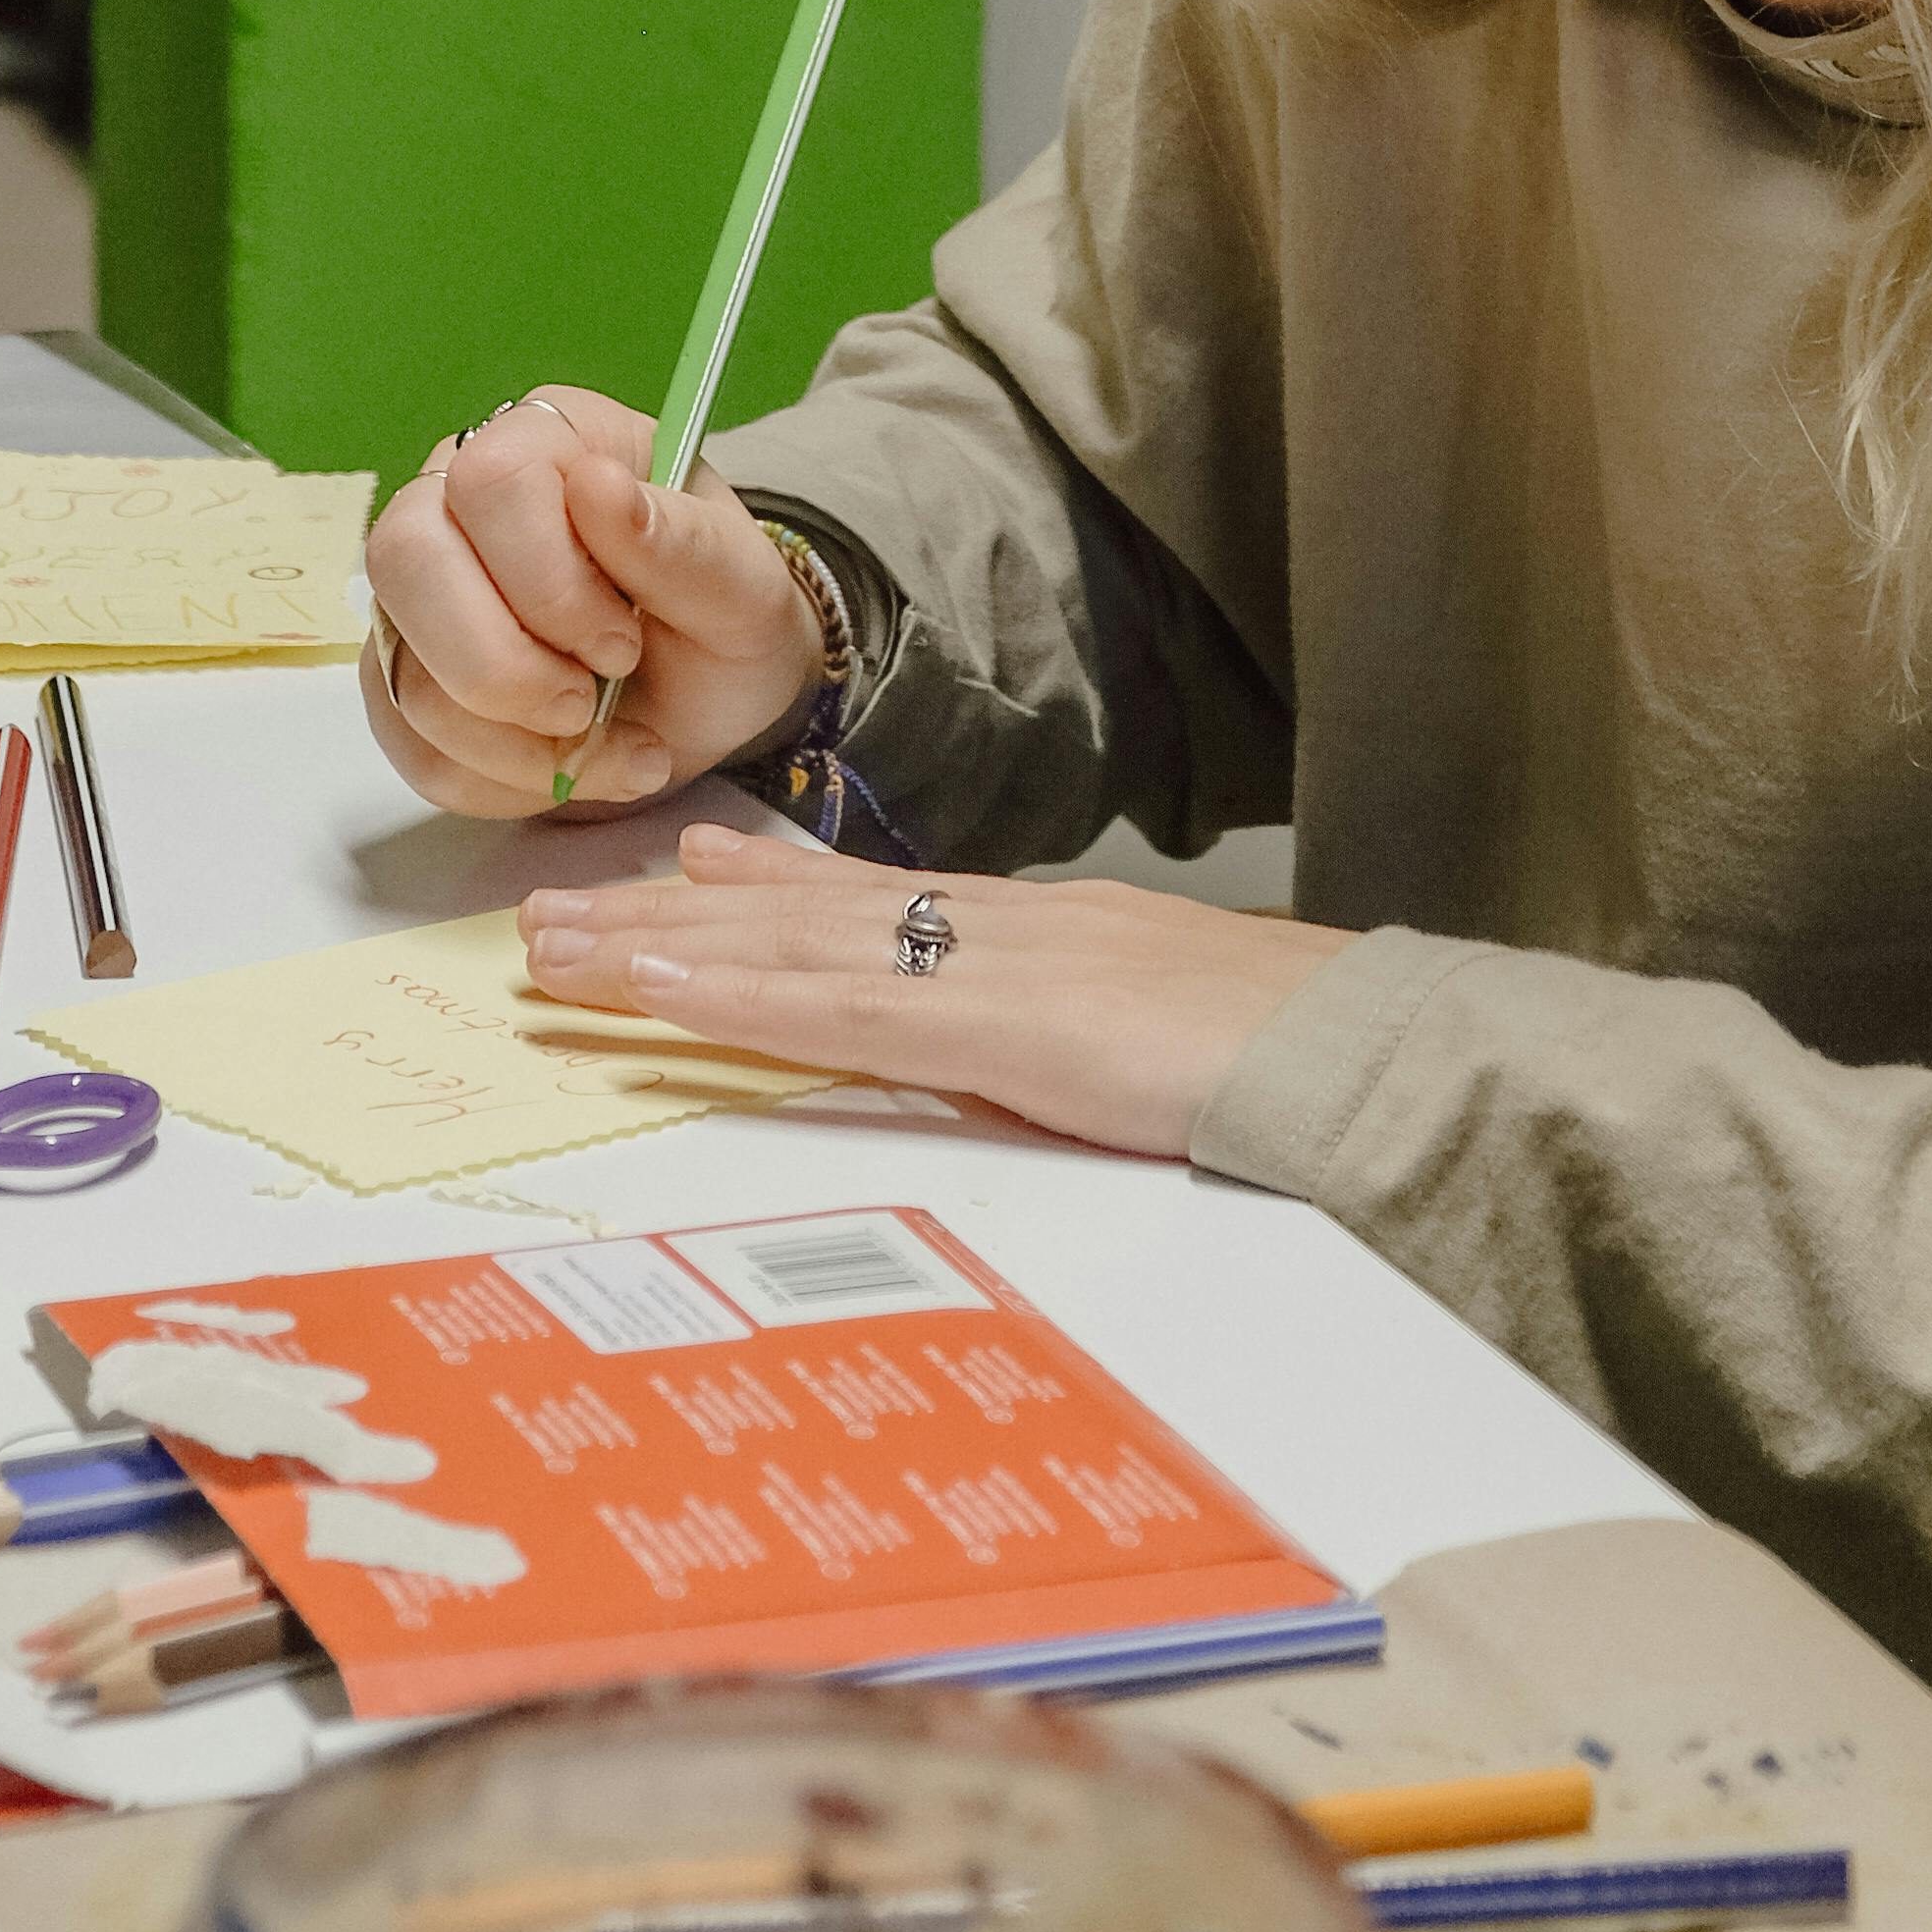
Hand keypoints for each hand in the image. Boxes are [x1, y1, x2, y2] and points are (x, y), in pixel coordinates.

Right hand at [358, 388, 823, 817]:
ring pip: (403, 672)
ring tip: (604, 744)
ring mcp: (419, 592)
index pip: (489, 481)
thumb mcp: (740, 586)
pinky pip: (412, 745)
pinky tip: (567, 766)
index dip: (549, 582)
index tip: (623, 642)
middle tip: (587, 702)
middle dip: (504, 667)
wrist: (714, 697)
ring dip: (514, 743)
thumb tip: (597, 486)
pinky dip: (499, 781)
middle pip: (406, 559)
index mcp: (550, 439)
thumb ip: (679, 540)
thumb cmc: (724, 617)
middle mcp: (456, 498)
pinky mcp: (406, 676)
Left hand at [521, 822, 1355, 1155]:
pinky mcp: (998, 1023)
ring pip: (792, 948)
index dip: (769, 887)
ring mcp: (997, 963)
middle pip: (807, 915)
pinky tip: (656, 991)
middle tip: (558, 915)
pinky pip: (835, 1008)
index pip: (880, 901)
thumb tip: (1027, 1056)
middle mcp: (1004, 926)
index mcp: (1046, 934)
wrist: (1374, 1053)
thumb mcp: (1163, 1040)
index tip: (686, 871)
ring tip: (558, 949)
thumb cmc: (1293, 1061)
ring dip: (664, 949)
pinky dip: (732, 995)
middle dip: (675, 917)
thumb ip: (1079, 1039)